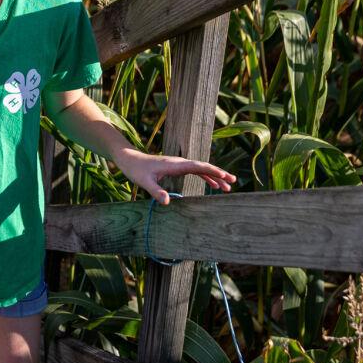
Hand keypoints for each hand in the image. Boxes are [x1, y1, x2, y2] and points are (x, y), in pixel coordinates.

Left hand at [116, 147, 234, 206]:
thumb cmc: (136, 170)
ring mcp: (179, 164)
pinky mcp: (176, 168)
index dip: (213, 171)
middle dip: (219, 174)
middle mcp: (180, 162)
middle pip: (204, 167)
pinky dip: (206, 177)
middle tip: (233, 182)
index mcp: (175, 165)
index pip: (199, 166)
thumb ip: (156, 192)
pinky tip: (213, 185)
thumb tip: (167, 202)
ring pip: (201, 169)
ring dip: (215, 176)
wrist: (129, 159)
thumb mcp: (145, 183)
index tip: (226, 177)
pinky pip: (195, 171)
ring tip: (228, 187)